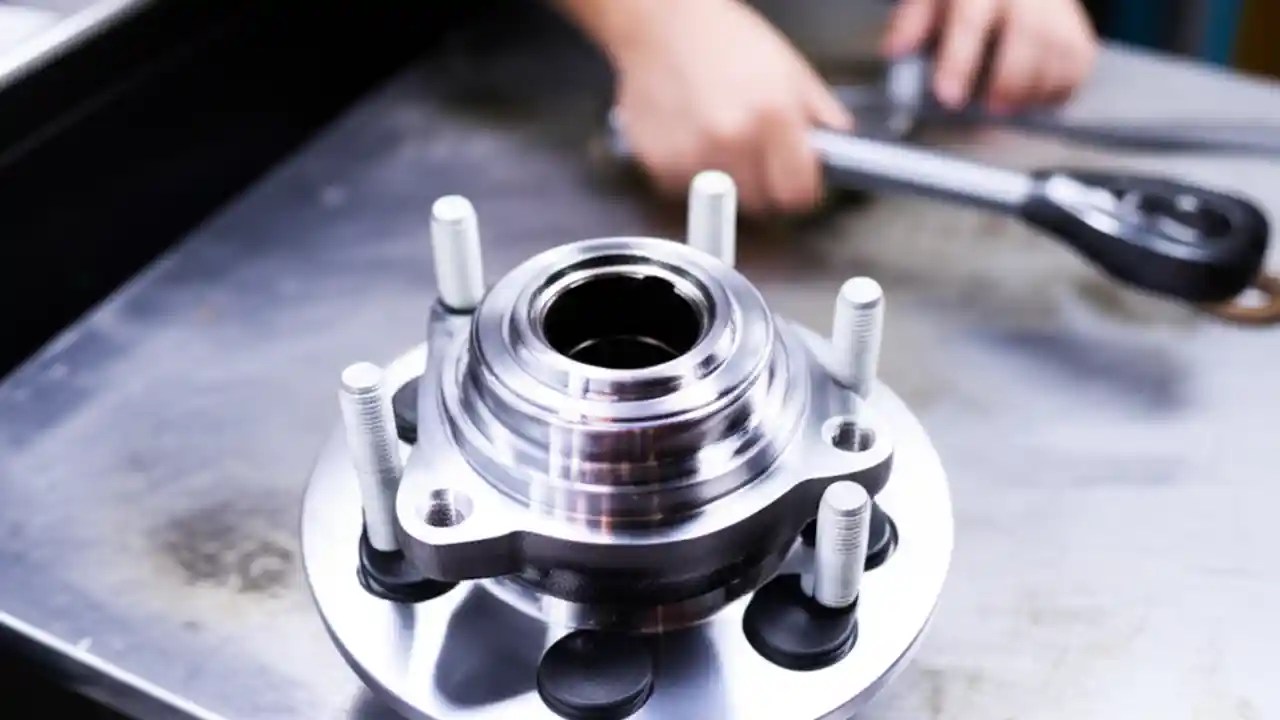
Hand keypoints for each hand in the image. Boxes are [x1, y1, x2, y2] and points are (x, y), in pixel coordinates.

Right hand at [562, 0, 851, 213]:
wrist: (663, 23)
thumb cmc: (724, 38)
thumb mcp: (789, 68)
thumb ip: (820, 114)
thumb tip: (841, 149)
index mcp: (774, 116)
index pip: (798, 193)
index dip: (799, 190)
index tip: (794, 183)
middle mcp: (733, 140)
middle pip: (759, 204)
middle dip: (761, 184)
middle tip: (753, 154)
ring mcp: (692, 154)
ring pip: (720, 198)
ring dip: (723, 178)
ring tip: (718, 136)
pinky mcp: (659, 161)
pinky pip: (682, 187)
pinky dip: (688, 170)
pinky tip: (690, 135)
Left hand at [883, 0, 1098, 112]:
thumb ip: (912, 24)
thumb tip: (894, 50)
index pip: (970, 22)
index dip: (959, 62)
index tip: (948, 96)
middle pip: (1027, 35)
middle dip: (1009, 79)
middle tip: (991, 109)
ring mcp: (1056, 9)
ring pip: (1060, 47)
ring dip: (1037, 88)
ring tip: (1011, 108)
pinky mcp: (1076, 27)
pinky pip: (1079, 59)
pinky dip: (1062, 87)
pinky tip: (1040, 100)